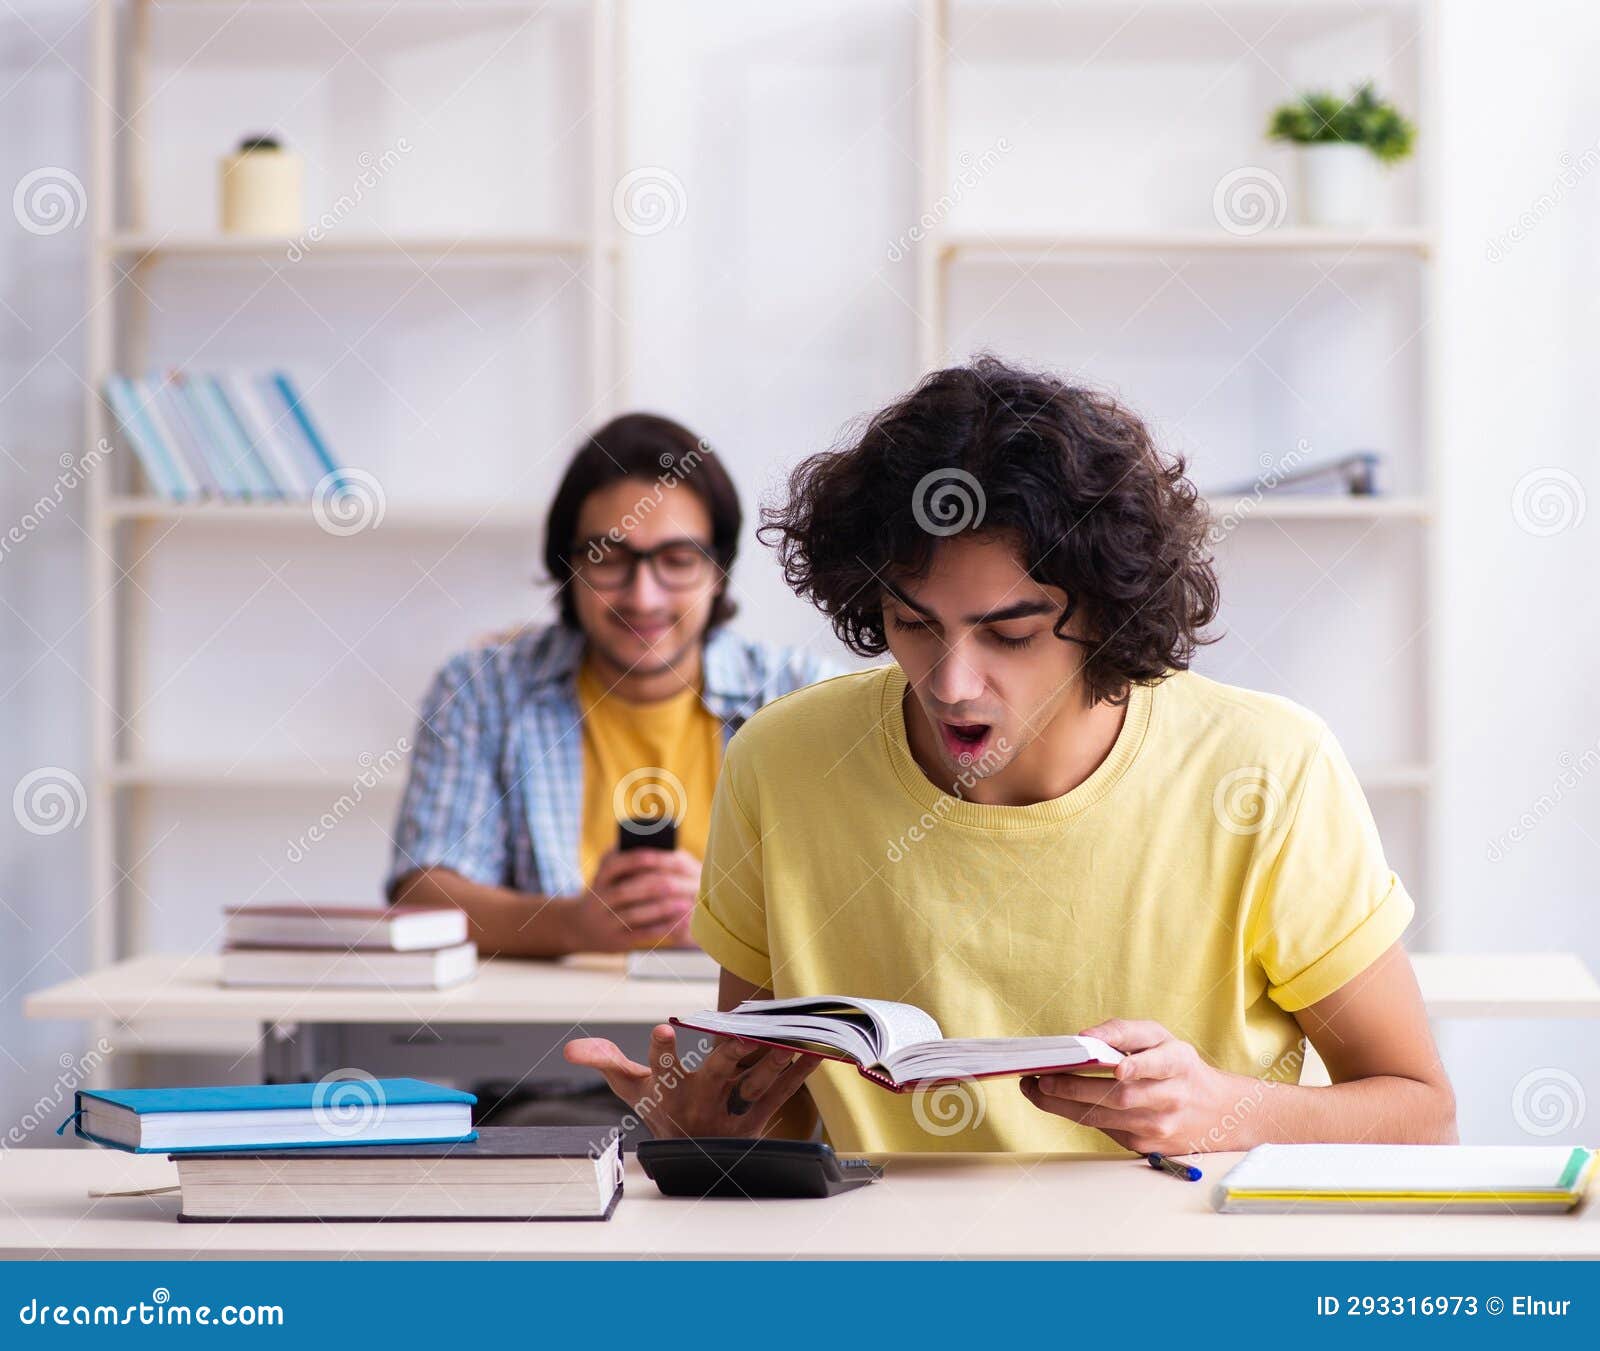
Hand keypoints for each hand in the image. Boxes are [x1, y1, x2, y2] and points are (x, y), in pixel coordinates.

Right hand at [560, 848, 700, 953]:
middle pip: (625, 891)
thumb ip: (631, 861)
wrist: (580, 927)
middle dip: (653, 886)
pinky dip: (660, 928)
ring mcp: (604, 922)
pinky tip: (678, 923)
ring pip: (633, 914)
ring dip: (660, 909)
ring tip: (684, 904)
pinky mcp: (615, 941)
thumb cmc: (609, 892)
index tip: (662, 856)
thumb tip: (666, 852)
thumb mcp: (611, 874)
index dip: (638, 860)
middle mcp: (598, 900)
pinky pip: (639, 934)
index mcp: (600, 877)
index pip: (615, 865)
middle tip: (677, 883)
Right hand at [564, 1025, 822, 1137]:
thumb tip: (571, 1049)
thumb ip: (604, 1061)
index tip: (663, 1027)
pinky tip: (814, 1049)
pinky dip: (798, 1072)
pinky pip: (780, 1095)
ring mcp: (729, 1114)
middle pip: (714, 1075)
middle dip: (727, 1054)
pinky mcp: (756, 1121)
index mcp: (667, 1092)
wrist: (691, 1158)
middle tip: (739, 1034)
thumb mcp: (630, 1089)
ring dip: (772, 1060)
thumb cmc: (661, 1111)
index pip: (659, 1070)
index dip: (661, 1052)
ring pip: (752, 1084)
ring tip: (788, 1037)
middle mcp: (699, 1104)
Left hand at [1020, 1019, 1248, 1154]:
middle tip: (1042, 1078)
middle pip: (1120, 1096)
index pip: (1160, 1064)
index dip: (1139, 1065)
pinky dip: (1075, 1114)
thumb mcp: (1161, 1038)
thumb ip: (1124, 1032)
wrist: (1215, 1113)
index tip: (1118, 1067)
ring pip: (1105, 1117)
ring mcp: (1159, 1126)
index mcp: (1178, 1062)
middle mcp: (1171, 1096)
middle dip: (1076, 1087)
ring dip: (1063, 1104)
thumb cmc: (1176, 1067)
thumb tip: (1085, 1037)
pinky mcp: (1145, 1147)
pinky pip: (1104, 1130)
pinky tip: (1052, 1101)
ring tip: (1034, 1089)